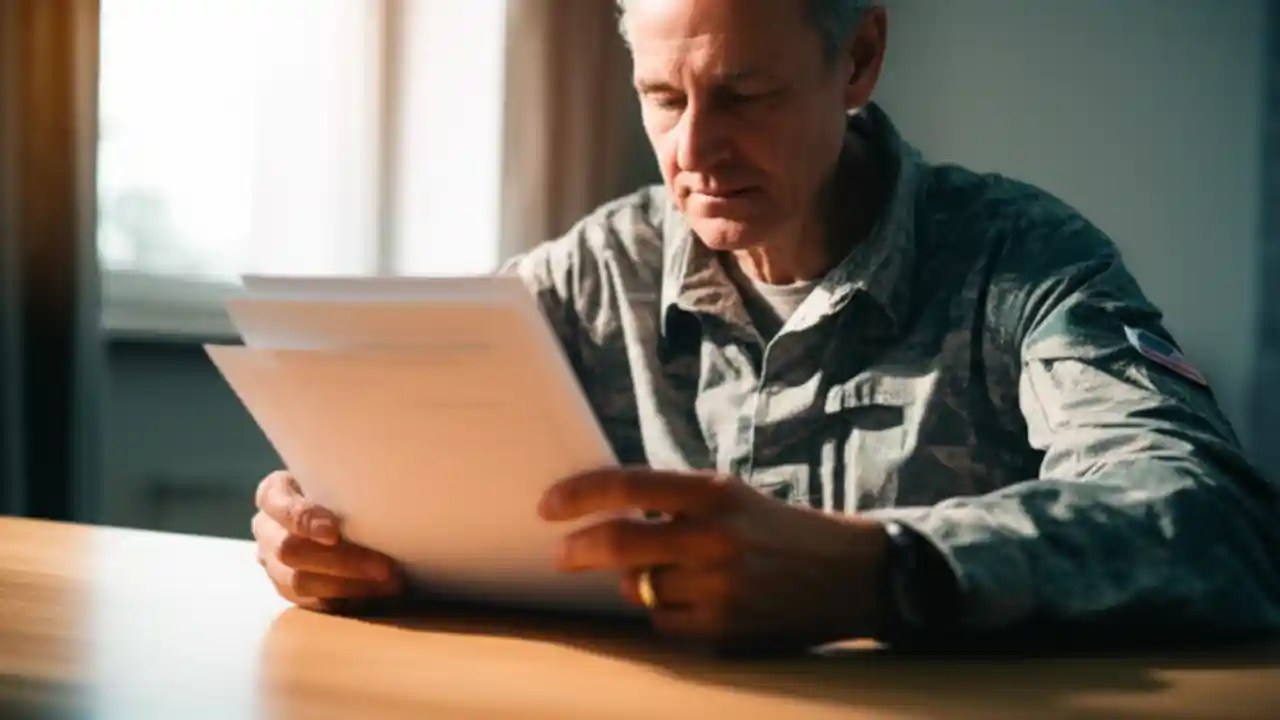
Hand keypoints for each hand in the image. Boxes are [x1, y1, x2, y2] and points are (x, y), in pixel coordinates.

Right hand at [252, 471, 404, 611]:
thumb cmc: (340, 487)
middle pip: (289, 550)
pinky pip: (309, 602)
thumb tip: (386, 499)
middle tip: (384, 566)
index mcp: (273, 494)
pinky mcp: (286, 589)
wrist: (335, 510)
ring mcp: (271, 563)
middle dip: (340, 561)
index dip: (303, 520)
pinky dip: (344, 599)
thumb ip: (346, 485)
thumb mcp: (338, 477)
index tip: (333, 533)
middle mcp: (266, 530)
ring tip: (389, 583)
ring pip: (299, 582)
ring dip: (347, 585)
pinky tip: (375, 594)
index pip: (278, 504)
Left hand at [538, 468, 889, 648]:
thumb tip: (604, 512)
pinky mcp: (723, 631)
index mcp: (715, 494)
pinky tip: (698, 600)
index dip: (579, 495)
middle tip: (561, 553)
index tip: (548, 506)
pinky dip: (666, 610)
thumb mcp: (732, 497)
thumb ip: (673, 502)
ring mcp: (718, 589)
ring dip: (639, 581)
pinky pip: (663, 621)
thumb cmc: (780, 529)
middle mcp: (714, 539)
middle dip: (578, 550)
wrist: (851, 574)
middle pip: (618, 545)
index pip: (628, 487)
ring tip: (671, 572)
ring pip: (639, 588)